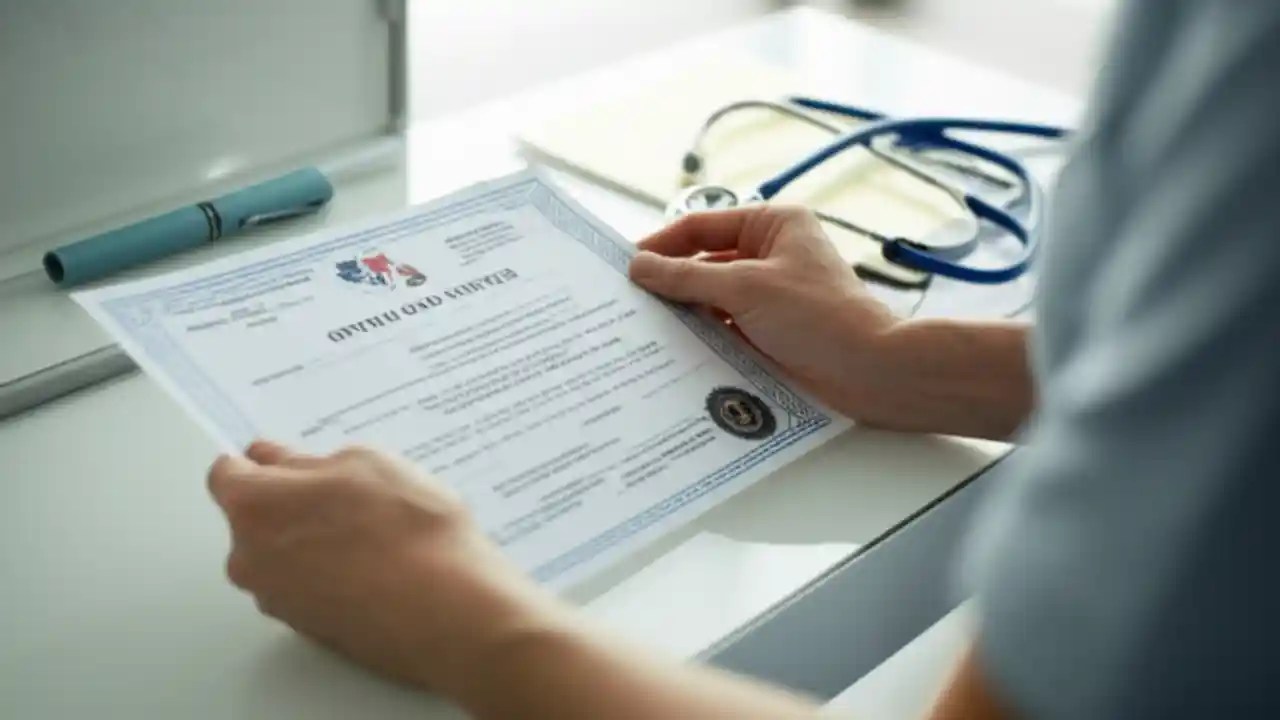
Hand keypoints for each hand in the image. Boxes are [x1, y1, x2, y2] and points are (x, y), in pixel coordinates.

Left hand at [207, 441, 565, 696]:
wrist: (449, 610)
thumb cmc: (408, 531)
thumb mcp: (366, 464)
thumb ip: (309, 460)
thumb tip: (282, 462)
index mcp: (253, 508)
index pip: (228, 474)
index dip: (262, 462)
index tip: (291, 459)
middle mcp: (250, 560)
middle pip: (255, 518)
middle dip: (291, 503)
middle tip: (349, 494)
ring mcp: (278, 601)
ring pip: (284, 555)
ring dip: (313, 540)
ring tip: (374, 533)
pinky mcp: (310, 631)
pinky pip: (309, 588)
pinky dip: (332, 574)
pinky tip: (378, 566)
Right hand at [629, 206, 899, 420]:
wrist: (870, 372)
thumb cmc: (819, 317)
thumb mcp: (745, 289)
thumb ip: (688, 278)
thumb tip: (640, 267)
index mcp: (773, 225)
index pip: (702, 226)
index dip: (663, 245)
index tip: (626, 267)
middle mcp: (770, 255)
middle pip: (704, 263)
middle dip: (670, 282)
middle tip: (626, 302)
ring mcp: (770, 295)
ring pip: (711, 299)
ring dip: (683, 313)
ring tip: (641, 329)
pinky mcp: (770, 331)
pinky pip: (724, 328)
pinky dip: (701, 336)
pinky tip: (671, 350)